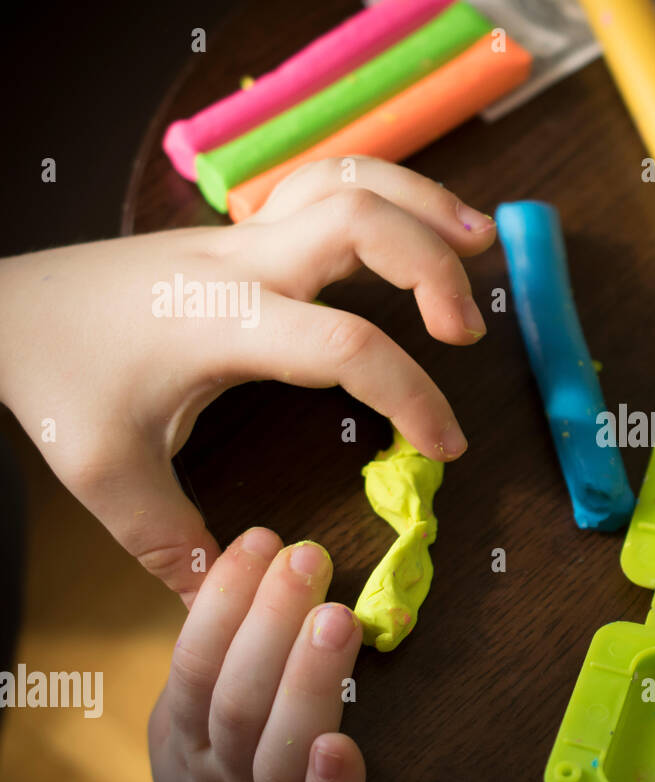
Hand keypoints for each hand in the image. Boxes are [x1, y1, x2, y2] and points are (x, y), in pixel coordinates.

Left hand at [0, 157, 494, 604]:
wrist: (4, 304)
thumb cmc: (59, 381)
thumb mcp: (106, 475)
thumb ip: (171, 543)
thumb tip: (227, 601)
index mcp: (222, 320)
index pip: (346, 344)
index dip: (413, 395)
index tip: (445, 446)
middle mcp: (244, 263)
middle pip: (361, 221)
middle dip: (433, 268)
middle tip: (466, 333)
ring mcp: (244, 236)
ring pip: (347, 178)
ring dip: (421, 200)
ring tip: (479, 240)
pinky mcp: (243, 232)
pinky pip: (326, 184)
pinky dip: (386, 191)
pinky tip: (414, 223)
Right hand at [148, 526, 387, 781]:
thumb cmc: (233, 780)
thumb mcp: (204, 722)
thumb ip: (225, 654)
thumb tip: (252, 553)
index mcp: (190, 735)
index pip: (196, 662)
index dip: (224, 600)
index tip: (260, 539)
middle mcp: (223, 778)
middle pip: (237, 702)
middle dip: (269, 623)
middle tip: (306, 558)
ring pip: (277, 759)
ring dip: (306, 685)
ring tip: (336, 620)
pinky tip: (343, 746)